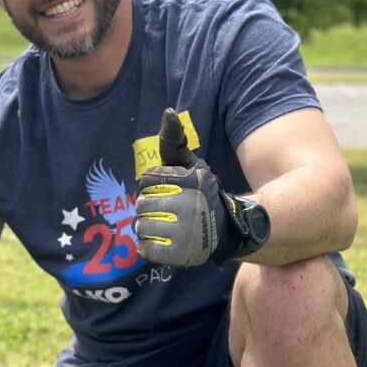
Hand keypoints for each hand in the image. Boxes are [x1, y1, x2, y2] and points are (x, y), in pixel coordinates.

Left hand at [136, 108, 235, 267]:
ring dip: (148, 227)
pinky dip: (147, 247)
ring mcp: (185, 232)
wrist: (225, 230)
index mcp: (192, 180)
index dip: (153, 185)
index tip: (169, 189)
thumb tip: (168, 111)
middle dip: (149, 206)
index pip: (147, 179)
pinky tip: (161, 242)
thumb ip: (174, 141)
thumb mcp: (191, 164)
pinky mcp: (179, 255)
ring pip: (141, 226)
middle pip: (141, 204)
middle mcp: (190, 205)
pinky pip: (145, 249)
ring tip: (166, 226)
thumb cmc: (200, 193)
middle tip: (167, 210)